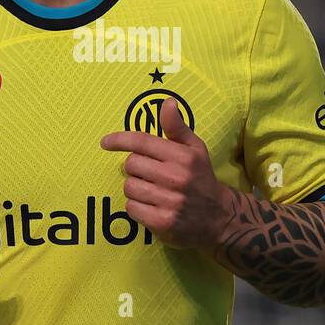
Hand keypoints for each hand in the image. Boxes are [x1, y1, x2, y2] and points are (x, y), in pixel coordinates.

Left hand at [100, 96, 237, 249]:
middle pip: (131, 164)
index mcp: (183, 156)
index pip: (142, 142)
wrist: (219, 217)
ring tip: (151, 190)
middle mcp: (177, 177)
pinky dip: (136, 207)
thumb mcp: (195, 148)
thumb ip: (177, 127)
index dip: (120, 140)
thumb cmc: (201, 177)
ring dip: (135, 188)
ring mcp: (170, 201)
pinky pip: (131, 208)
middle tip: (149, 173)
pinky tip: (151, 206)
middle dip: (135, 168)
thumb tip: (167, 102)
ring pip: (129, 187)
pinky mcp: (163, 222)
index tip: (105, 142)